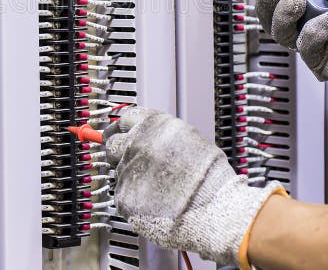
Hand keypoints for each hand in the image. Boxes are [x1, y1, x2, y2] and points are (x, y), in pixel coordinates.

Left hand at [103, 107, 284, 267]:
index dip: (121, 128)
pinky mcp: (125, 196)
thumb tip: (147, 135)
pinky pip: (122, 193)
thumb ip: (162, 134)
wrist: (214, 208)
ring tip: (155, 186)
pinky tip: (153, 200)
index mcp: (153, 125)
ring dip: (130, 176)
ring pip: (118, 171)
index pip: (124, 118)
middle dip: (118, 151)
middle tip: (130, 161)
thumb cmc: (209, 177)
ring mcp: (128, 170)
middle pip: (113, 143)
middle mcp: (137, 143)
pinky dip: (133, 197)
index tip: (119, 133)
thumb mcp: (188, 137)